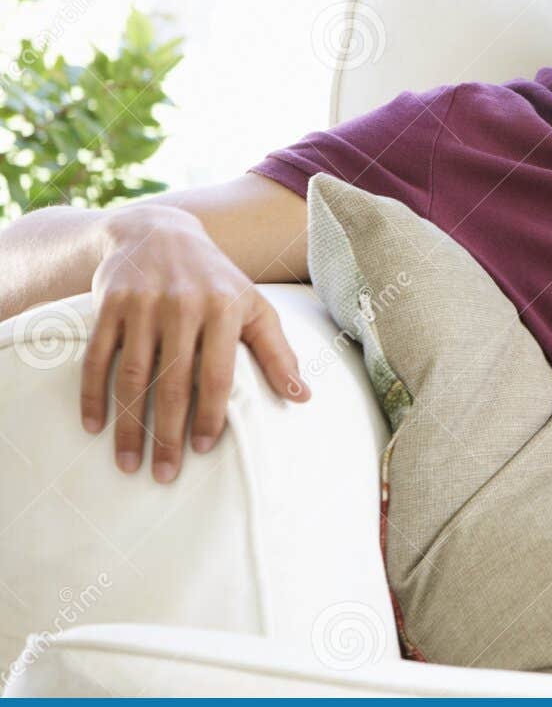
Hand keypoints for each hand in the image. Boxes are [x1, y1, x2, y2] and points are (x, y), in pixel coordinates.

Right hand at [82, 204, 309, 482]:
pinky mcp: (109, 304)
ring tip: (128, 463)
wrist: (158, 231)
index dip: (212, 415)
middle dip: (167, 434)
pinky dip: (92, 393)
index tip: (205, 450)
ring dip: (128, 425)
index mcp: (224, 309)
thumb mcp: (253, 306)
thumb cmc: (216, 279)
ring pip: (132, 376)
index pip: (217, 374)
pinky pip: (97, 356)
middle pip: (173, 383)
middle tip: (165, 475)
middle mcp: (183, 306)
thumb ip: (277, 351)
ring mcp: (143, 305)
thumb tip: (304, 397)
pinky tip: (93, 426)